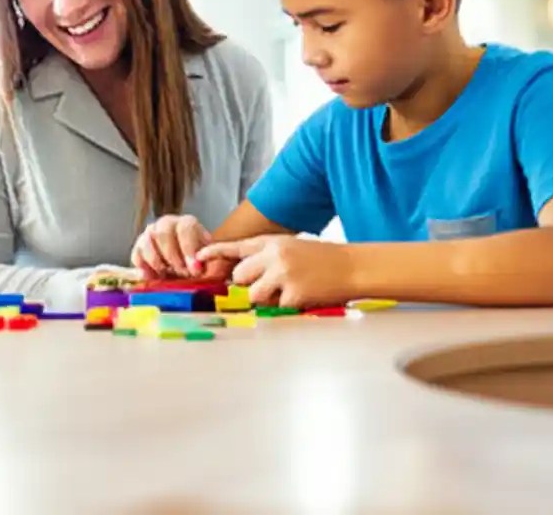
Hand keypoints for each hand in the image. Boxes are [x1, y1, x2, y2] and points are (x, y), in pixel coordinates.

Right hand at [130, 215, 213, 277]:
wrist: (188, 270)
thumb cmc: (202, 264)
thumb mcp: (214, 262)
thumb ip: (213, 260)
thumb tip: (201, 262)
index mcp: (187, 224)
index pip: (186, 227)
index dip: (189, 248)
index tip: (194, 269)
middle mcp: (167, 224)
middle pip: (163, 231)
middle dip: (172, 256)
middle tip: (181, 273)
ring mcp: (150, 235)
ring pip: (146, 242)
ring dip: (156, 261)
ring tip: (166, 274)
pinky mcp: (139, 249)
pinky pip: (136, 255)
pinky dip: (143, 267)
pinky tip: (152, 277)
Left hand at [196, 236, 351, 308]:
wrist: (354, 267)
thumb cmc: (323, 260)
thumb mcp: (292, 248)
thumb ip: (267, 257)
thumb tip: (240, 274)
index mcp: (274, 243)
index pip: (237, 247)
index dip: (215, 253)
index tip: (198, 258)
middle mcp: (275, 256)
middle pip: (240, 276)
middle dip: (248, 285)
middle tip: (269, 286)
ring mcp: (283, 275)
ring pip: (253, 295)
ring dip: (265, 299)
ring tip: (287, 292)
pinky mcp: (294, 294)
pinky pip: (276, 308)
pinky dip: (286, 308)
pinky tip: (302, 297)